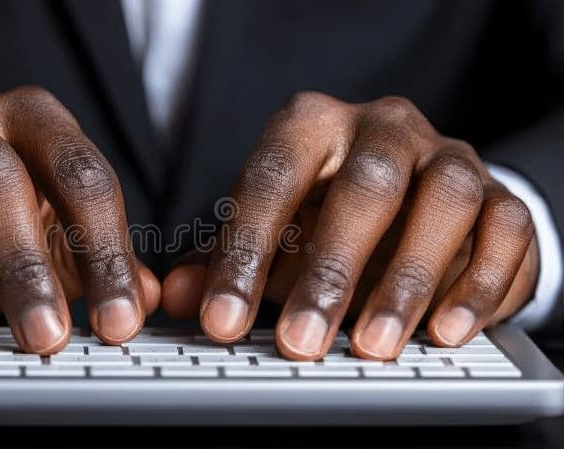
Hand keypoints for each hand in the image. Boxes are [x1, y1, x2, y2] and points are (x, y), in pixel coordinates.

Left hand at [162, 92, 538, 359]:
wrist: (416, 195)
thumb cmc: (329, 212)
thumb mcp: (274, 231)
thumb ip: (226, 259)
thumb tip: (178, 293)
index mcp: (313, 126)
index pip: (272, 178)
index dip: (245, 252)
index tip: (223, 318)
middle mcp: (382, 128)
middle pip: (364, 186)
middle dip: (330, 269)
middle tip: (299, 342)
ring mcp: (448, 154)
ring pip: (443, 201)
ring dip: (407, 280)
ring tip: (374, 344)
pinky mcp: (502, 193)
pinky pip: (505, 227)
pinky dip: (478, 284)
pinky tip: (445, 331)